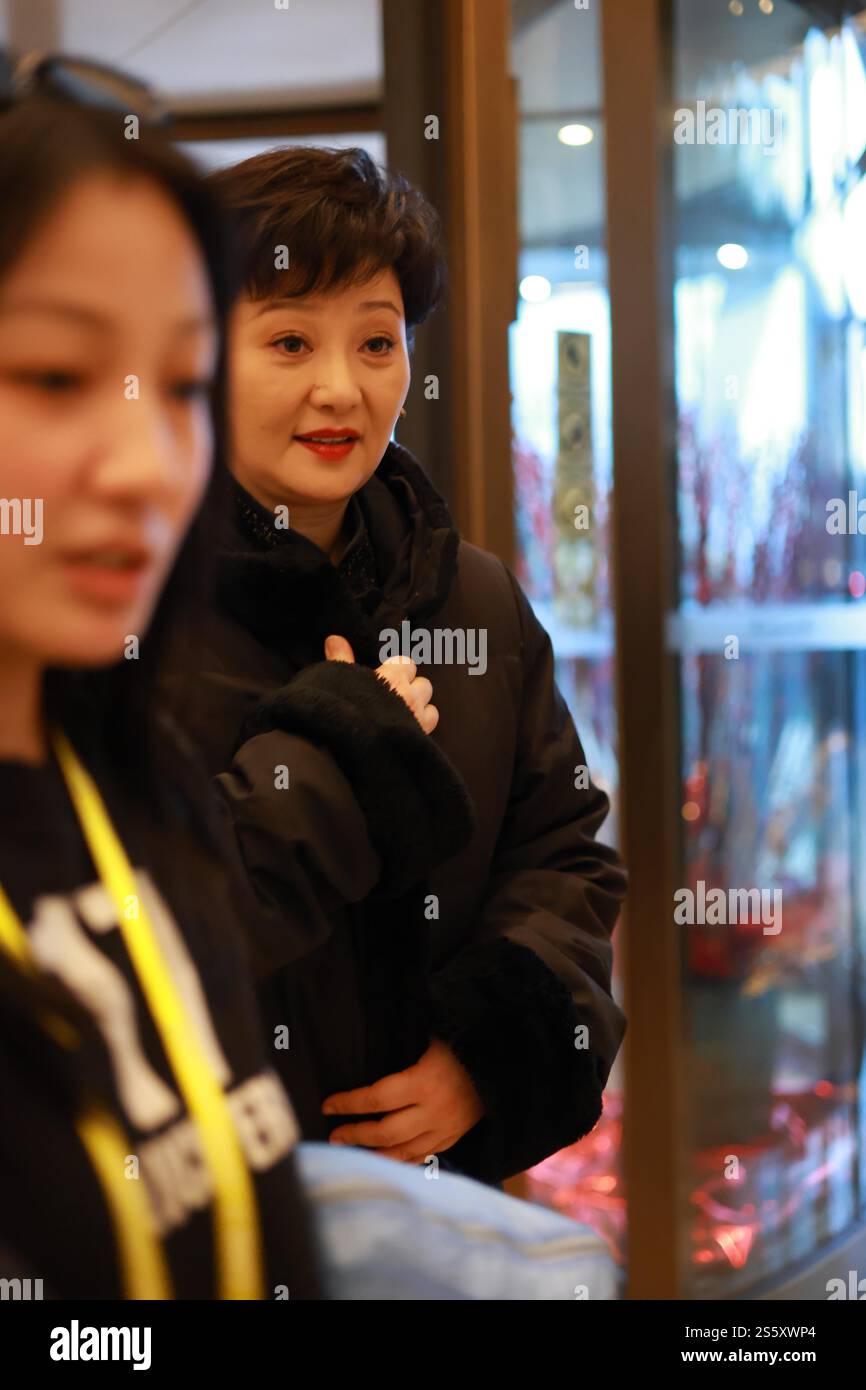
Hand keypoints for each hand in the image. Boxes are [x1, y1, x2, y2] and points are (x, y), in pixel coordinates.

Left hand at [321, 1039, 484, 1162]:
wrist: (509, 1062)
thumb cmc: (465, 1040)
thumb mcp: (436, 1034)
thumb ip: (405, 1039)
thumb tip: (372, 1031)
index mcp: (425, 1082)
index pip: (377, 1098)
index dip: (349, 1103)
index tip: (328, 1104)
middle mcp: (434, 1111)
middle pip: (386, 1132)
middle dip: (356, 1135)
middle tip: (334, 1135)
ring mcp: (446, 1129)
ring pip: (403, 1152)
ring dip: (374, 1154)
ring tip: (351, 1152)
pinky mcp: (454, 1138)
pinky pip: (422, 1156)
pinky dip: (400, 1160)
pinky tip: (383, 1160)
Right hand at [324, 634, 438, 733]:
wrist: (358, 746)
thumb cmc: (347, 710)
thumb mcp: (338, 680)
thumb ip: (341, 658)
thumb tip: (334, 639)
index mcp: (394, 677)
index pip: (406, 663)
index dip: (396, 669)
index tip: (385, 676)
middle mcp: (411, 695)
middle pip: (423, 684)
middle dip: (412, 688)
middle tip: (393, 696)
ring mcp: (418, 718)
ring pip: (431, 707)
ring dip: (420, 708)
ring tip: (403, 714)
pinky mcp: (420, 739)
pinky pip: (429, 728)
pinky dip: (421, 727)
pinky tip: (407, 731)